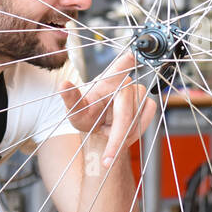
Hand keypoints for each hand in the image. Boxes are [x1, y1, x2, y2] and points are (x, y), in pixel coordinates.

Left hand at [58, 52, 156, 168]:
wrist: (98, 125)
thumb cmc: (86, 114)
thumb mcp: (74, 110)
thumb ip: (71, 98)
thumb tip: (63, 85)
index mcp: (106, 81)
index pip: (119, 65)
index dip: (127, 61)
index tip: (133, 55)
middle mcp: (124, 84)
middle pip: (127, 110)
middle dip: (118, 136)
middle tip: (108, 157)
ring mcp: (138, 93)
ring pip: (138, 118)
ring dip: (125, 134)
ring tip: (111, 136)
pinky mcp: (147, 103)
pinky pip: (147, 119)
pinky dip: (136, 132)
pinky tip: (124, 134)